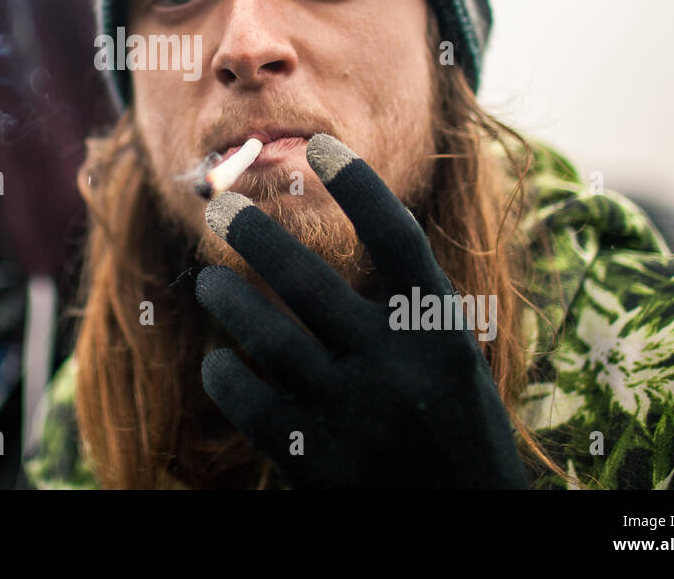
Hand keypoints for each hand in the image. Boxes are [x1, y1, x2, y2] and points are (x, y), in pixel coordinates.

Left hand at [194, 133, 527, 488]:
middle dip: (253, 232)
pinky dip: (225, 373)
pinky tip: (222, 363)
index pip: (396, 237)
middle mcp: (397, 364)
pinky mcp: (314, 459)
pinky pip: (247, 399)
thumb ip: (404, 309)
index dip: (357, 184)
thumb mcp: (449, 362)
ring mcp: (353, 413)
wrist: (463, 528)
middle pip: (308, 277)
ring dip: (226, 297)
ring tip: (210, 281)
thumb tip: (338, 240)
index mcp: (439, 331)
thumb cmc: (452, 432)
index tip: (319, 145)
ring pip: (265, 334)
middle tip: (219, 207)